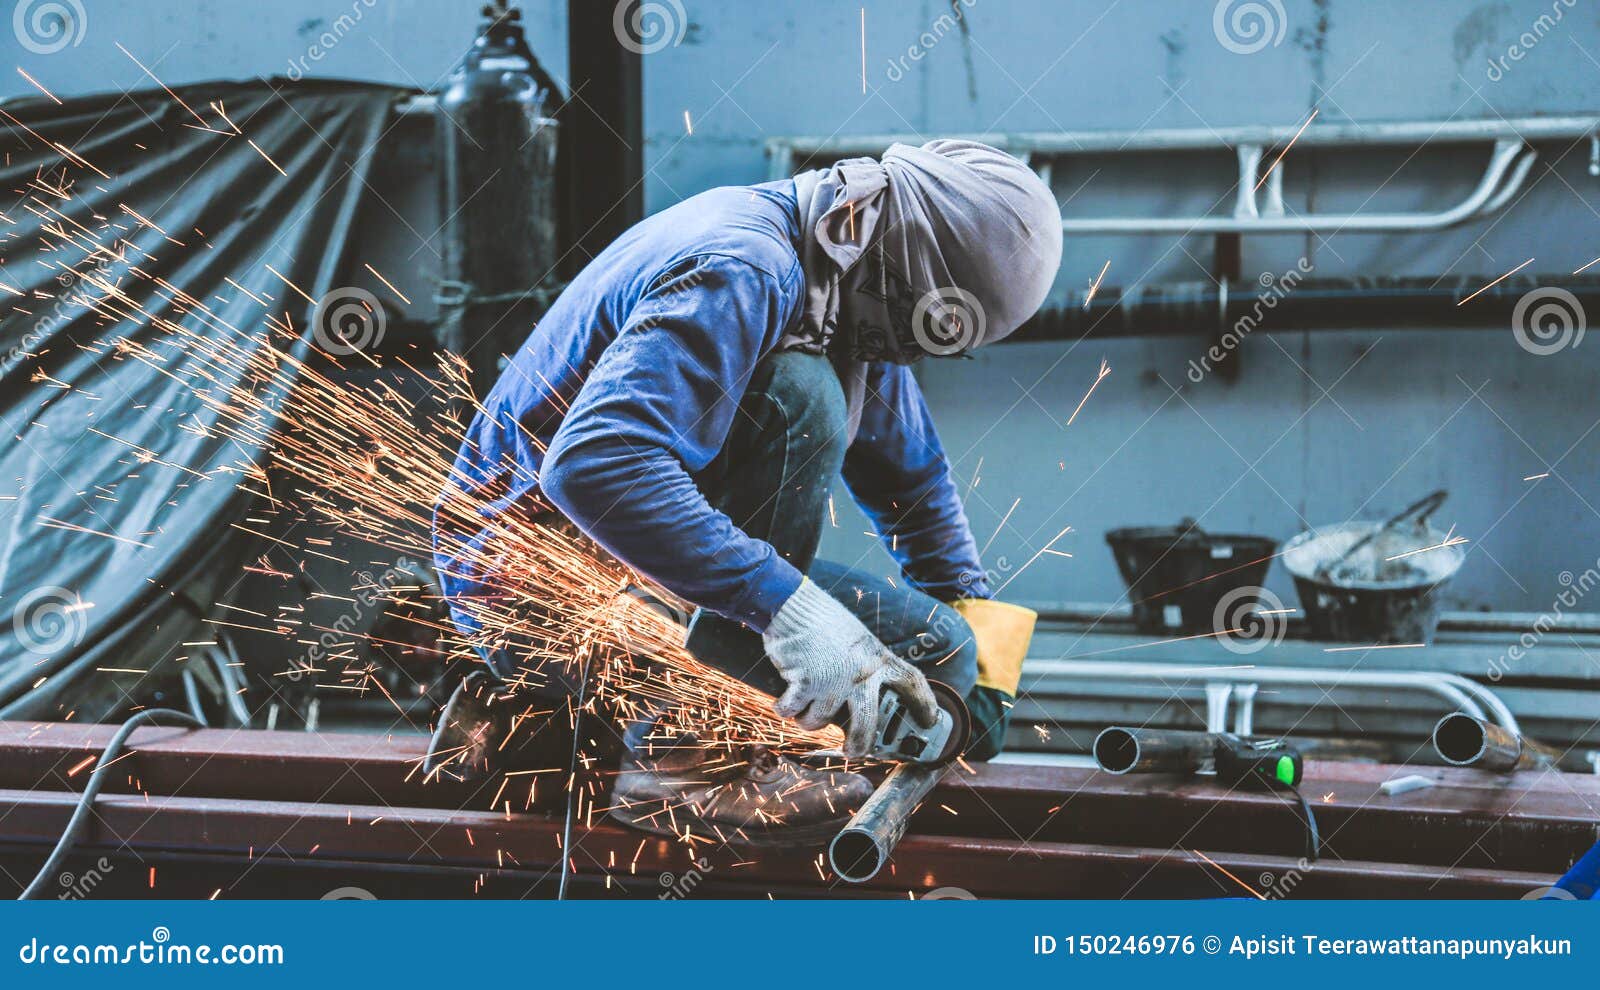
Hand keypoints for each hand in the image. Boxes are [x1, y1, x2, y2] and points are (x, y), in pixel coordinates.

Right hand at [762, 578, 937, 755]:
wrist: (792, 605)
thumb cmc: (822, 621)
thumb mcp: (857, 640)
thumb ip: (866, 665)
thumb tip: (867, 695)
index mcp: (876, 658)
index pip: (911, 682)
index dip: (924, 703)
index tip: (930, 721)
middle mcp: (860, 673)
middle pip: (867, 724)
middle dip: (860, 745)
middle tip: (853, 751)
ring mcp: (833, 681)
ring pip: (819, 721)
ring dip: (807, 719)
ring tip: (802, 708)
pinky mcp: (806, 683)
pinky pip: (792, 712)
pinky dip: (785, 708)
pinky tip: (784, 700)